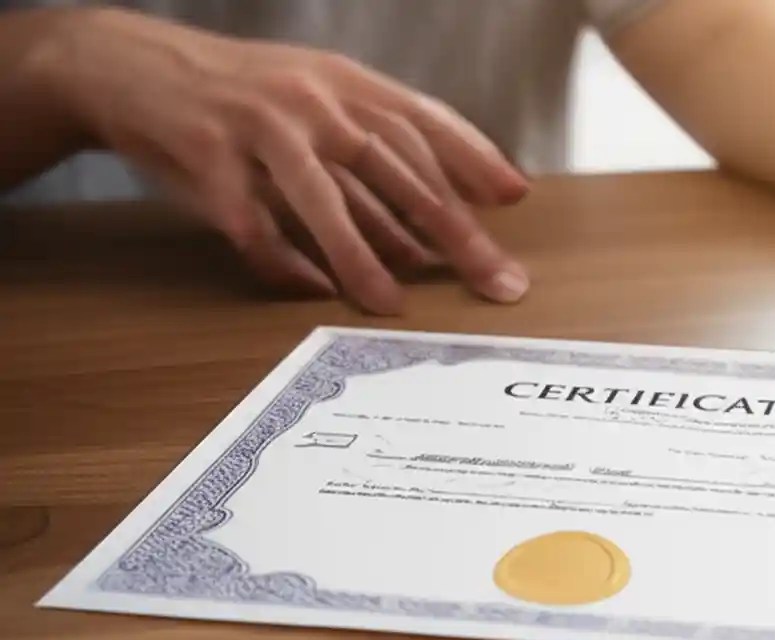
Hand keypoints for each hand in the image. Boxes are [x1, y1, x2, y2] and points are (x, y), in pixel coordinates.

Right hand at [37, 8, 529, 312]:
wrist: (126, 67)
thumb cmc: (235, 97)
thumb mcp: (310, 103)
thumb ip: (369, 157)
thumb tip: (426, 238)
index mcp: (341, 82)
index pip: (423, 120)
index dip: (472, 157)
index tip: (514, 197)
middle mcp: (309, 100)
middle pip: (395, 168)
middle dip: (452, 230)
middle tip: (494, 279)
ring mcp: (257, 127)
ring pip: (324, 199)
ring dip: (364, 255)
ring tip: (395, 304)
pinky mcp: (206, 159)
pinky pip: (251, 222)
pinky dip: (282, 260)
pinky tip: (312, 289)